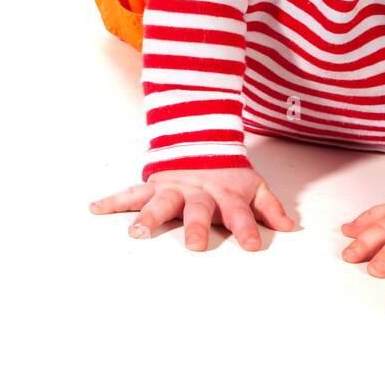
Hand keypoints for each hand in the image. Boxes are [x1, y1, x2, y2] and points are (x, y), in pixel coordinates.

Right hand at [89, 168, 295, 251]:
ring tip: (135, 233)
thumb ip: (269, 208)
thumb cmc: (228, 173)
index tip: (253, 246)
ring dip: (148, 217)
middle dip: (195, 227)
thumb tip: (290, 227)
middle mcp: (198, 192)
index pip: (239, 213)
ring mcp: (173, 187)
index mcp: (225, 194)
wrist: (202, 137)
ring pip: (160, 202)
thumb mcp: (253, 186)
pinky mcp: (153, 183)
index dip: (247, 229)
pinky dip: (112, 200)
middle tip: (194, 245)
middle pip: (197, 210)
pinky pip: (131, 192)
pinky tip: (94, 208)